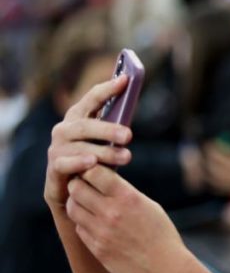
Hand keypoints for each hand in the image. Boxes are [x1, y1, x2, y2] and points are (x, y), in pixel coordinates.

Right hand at [45, 75, 132, 210]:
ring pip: (81, 146)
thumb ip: (115, 126)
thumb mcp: (108, 143)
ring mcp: (57, 149)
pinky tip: (92, 163)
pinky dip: (79, 163)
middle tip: (129, 136)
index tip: (125, 79)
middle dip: (109, 129)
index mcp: (78, 118)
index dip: (107, 89)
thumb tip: (131, 103)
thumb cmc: (96, 162)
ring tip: (126, 157)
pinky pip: (65, 164)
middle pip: (86, 125)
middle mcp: (64, 130)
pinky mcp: (54, 169)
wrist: (75, 193)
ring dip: (105, 152)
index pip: (92, 99)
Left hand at [65, 164, 191, 272]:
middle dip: (79, 184)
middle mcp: (111, 213)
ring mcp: (101, 232)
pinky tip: (95, 224)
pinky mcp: (96, 248)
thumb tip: (105, 179)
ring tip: (89, 205)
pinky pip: (79, 228)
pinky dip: (83, 223)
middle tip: (86, 187)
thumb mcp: (149, 206)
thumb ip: (125, 193)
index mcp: (128, 198)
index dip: (91, 169)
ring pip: (72, 208)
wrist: (166, 270)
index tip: (96, 173)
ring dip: (77, 203)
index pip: (94, 171)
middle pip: (76, 188)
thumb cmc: (162, 235)